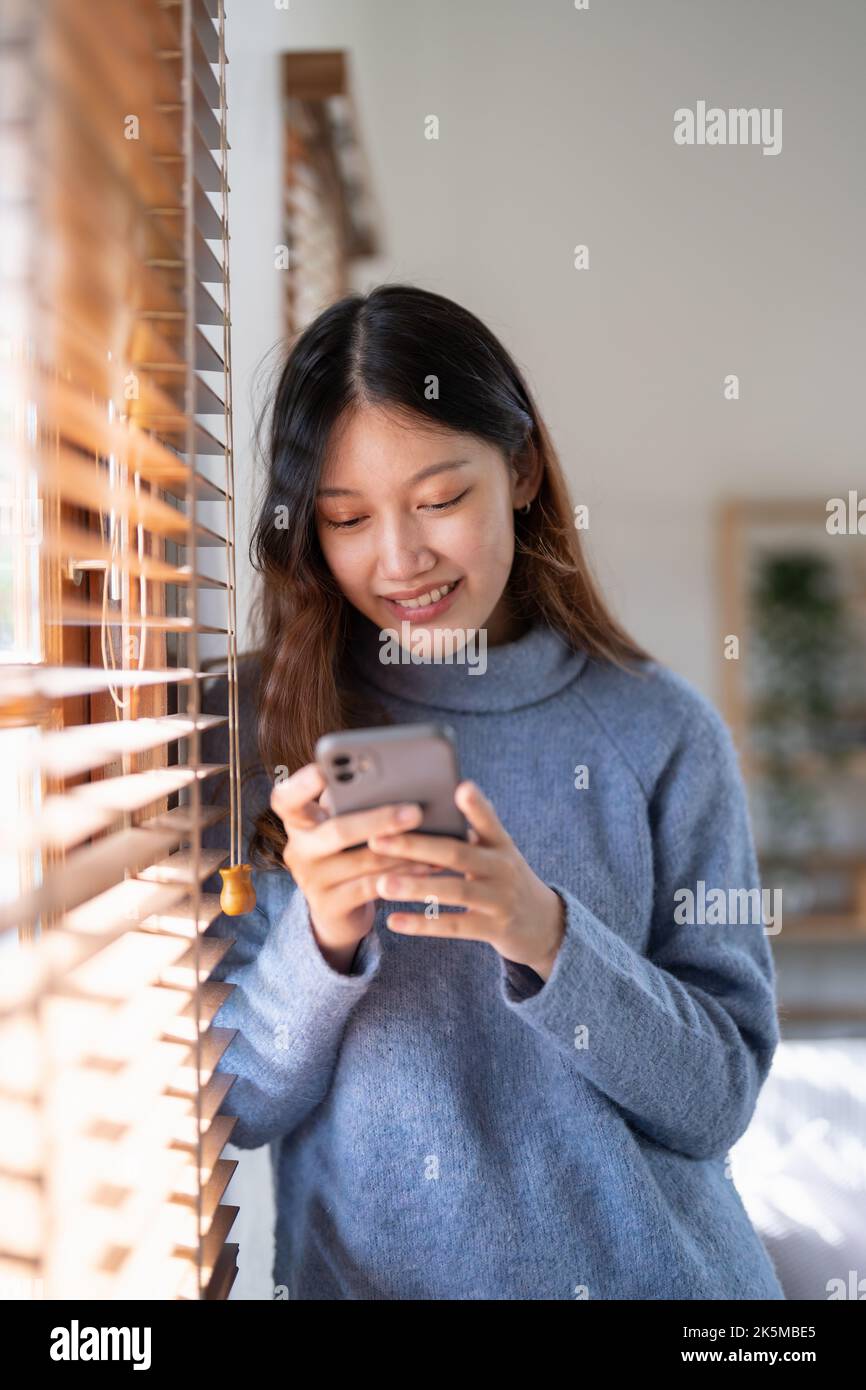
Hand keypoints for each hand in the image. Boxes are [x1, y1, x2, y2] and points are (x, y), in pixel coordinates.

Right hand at [271, 763, 438, 972]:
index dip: (300, 784)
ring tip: (431, 840)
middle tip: (415, 812)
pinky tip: (425, 867)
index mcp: (298, 820)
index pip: (285, 798)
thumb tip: (400, 780)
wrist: (337, 911)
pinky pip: (371, 887)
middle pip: (336, 830)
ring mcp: (311, 880)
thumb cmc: (346, 854)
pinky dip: (401, 875)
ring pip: (362, 860)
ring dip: (401, 850)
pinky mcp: (329, 906)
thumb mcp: (342, 827)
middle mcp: (298, 849)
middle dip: (379, 819)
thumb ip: (354, 804)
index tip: (322, 770)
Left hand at [368, 780, 565, 980]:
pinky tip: (394, 921)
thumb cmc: (504, 879)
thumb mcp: (497, 852)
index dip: (476, 805)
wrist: (544, 924)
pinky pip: (454, 926)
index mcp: (501, 844)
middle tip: (377, 840)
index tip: (460, 786)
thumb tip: (430, 805)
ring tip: (382, 884)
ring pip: (454, 891)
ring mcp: (500, 899)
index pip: (488, 820)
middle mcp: (502, 868)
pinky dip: (423, 924)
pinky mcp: (494, 929)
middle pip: (457, 854)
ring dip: (416, 887)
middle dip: (415, 846)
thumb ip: (470, 832)